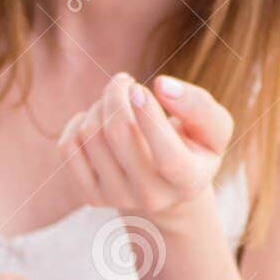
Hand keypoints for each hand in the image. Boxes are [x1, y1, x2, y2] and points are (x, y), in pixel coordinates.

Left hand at [58, 72, 233, 219]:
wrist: (165, 189)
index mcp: (187, 181)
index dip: (150, 119)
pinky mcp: (90, 196)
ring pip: (90, 133)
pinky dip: (78, 122)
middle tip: (125, 81)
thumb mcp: (212, 128)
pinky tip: (98, 122)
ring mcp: (117, 198)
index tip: (138, 88)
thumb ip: (198, 105)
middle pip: (118, 133)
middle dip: (116, 94)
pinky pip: (67, 146)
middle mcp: (151, 196)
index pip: (168, 156)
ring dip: (100, 105)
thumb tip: (162, 86)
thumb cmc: (192, 148)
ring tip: (116, 104)